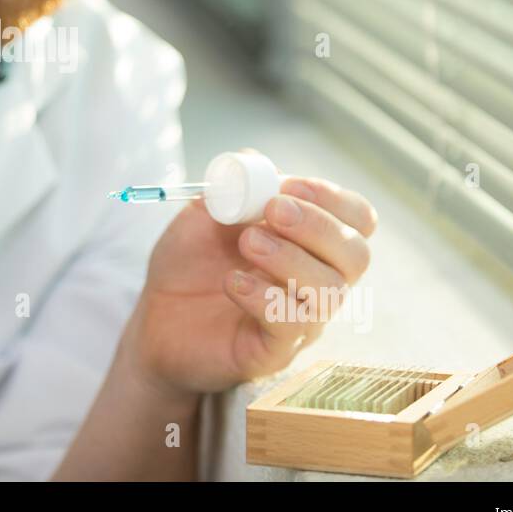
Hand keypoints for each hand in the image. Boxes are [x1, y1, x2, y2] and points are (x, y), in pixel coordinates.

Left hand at [125, 165, 376, 398]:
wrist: (155, 318)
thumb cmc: (190, 265)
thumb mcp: (204, 215)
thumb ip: (230, 188)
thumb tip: (251, 160)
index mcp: (310, 242)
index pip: (357, 220)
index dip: (333, 199)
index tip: (290, 187)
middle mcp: (317, 281)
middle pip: (356, 255)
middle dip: (318, 226)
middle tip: (274, 212)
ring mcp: (301, 320)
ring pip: (329, 291)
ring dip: (290, 258)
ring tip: (247, 243)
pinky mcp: (274, 351)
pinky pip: (291, 325)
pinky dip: (264, 297)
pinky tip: (232, 282)